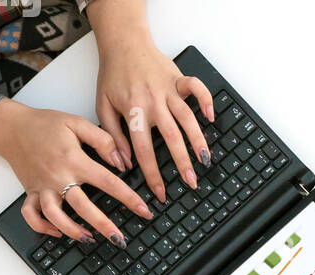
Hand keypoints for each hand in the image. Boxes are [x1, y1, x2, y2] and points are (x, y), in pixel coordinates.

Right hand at [0, 99, 152, 242]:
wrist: (11, 126)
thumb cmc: (45, 124)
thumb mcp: (77, 122)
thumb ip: (103, 140)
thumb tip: (121, 161)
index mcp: (74, 160)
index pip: (108, 183)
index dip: (130, 199)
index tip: (145, 212)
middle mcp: (58, 177)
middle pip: (83, 207)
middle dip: (104, 226)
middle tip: (120, 240)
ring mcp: (43, 186)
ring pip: (55, 215)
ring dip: (72, 230)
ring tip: (89, 239)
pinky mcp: (31, 191)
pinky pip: (31, 214)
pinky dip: (42, 226)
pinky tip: (57, 232)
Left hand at [89, 2, 213, 201]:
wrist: (122, 42)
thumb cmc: (113, 74)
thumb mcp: (103, 105)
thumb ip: (112, 135)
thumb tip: (123, 162)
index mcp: (133, 110)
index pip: (144, 150)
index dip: (153, 174)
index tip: (161, 192)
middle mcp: (153, 102)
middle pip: (171, 138)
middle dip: (182, 163)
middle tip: (191, 183)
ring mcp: (168, 90)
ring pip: (187, 119)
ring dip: (199, 140)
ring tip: (205, 160)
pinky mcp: (178, 79)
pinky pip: (197, 88)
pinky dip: (207, 100)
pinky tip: (211, 117)